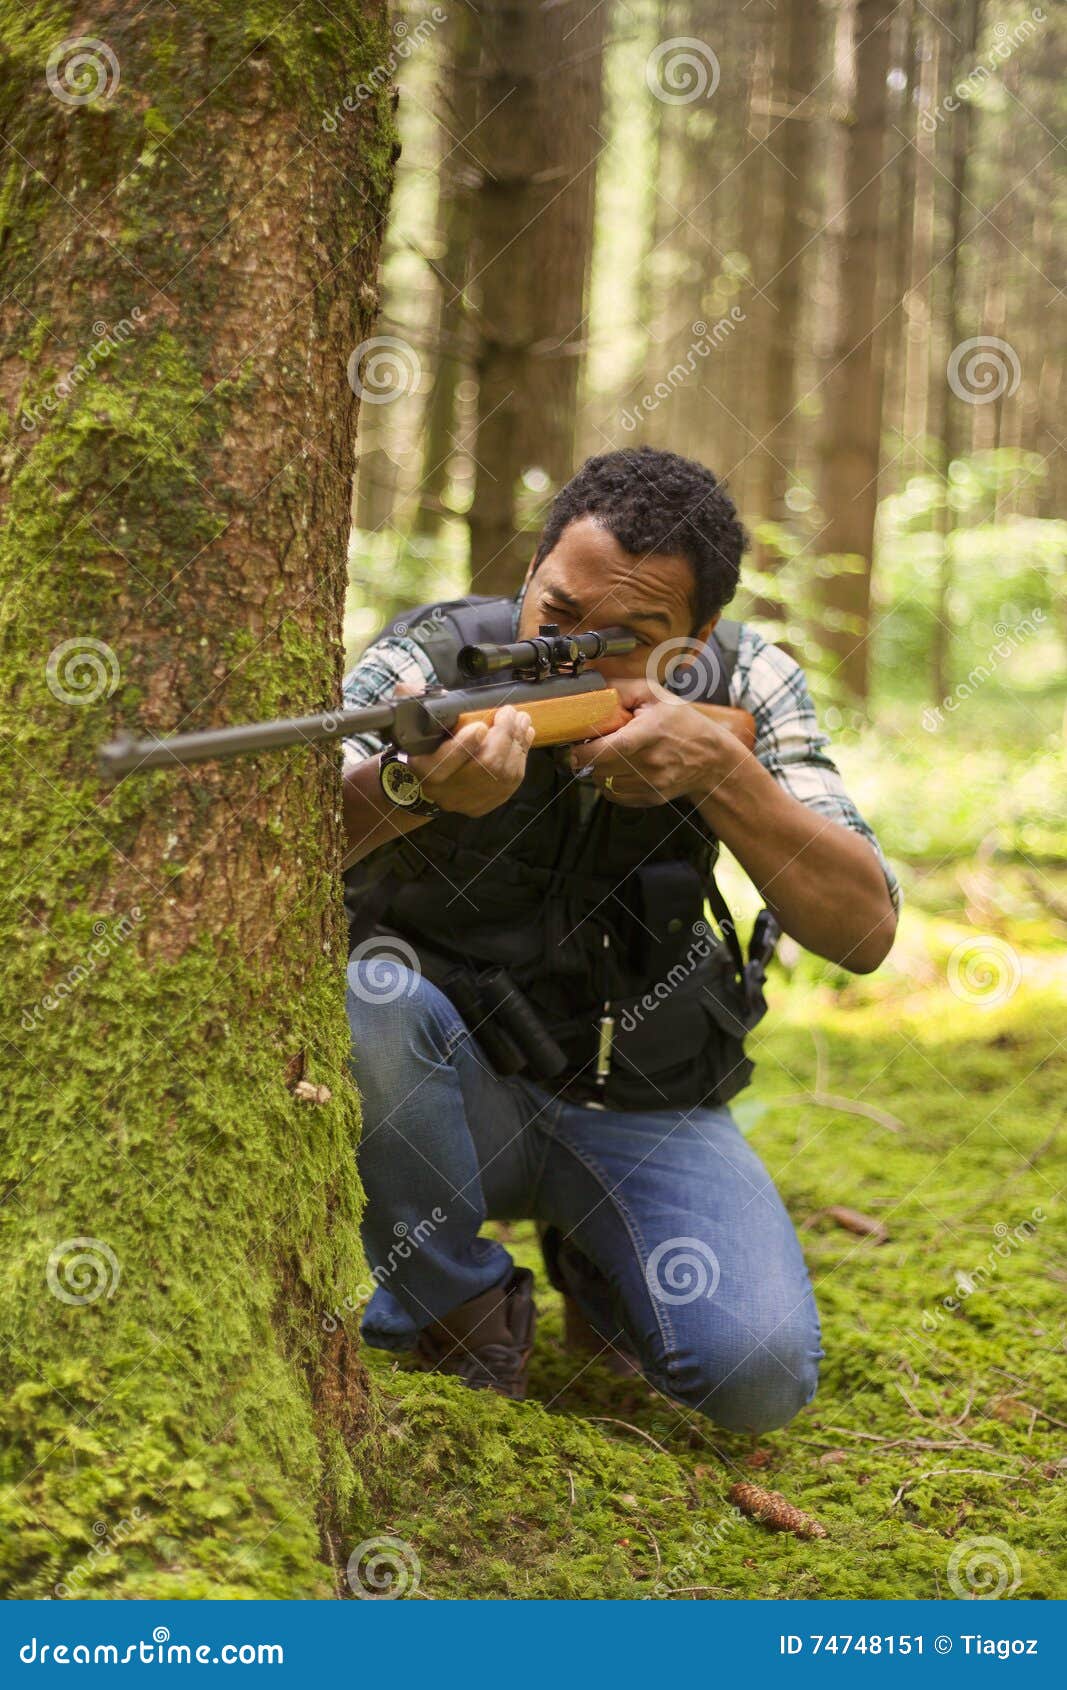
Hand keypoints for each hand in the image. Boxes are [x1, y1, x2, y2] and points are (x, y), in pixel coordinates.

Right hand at [407, 705, 535, 816]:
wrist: (428, 786)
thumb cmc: (424, 749)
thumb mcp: (410, 727)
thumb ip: (412, 704)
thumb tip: (410, 689)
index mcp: (424, 770)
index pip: (445, 762)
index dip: (465, 745)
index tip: (481, 726)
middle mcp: (448, 790)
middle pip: (485, 765)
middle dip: (503, 735)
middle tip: (511, 712)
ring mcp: (471, 799)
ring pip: (504, 772)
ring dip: (518, 741)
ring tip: (521, 720)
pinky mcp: (490, 802)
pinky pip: (513, 779)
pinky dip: (522, 754)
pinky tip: (524, 736)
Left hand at [568, 686, 743, 806]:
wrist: (711, 758)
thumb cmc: (682, 722)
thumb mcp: (654, 694)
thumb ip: (620, 688)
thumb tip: (590, 687)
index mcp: (649, 734)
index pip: (607, 750)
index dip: (584, 751)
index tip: (576, 745)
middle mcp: (650, 763)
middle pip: (599, 768)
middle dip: (587, 758)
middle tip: (591, 745)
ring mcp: (651, 784)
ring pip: (603, 783)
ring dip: (598, 770)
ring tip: (610, 755)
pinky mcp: (650, 798)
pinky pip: (615, 795)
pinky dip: (610, 783)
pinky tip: (621, 768)